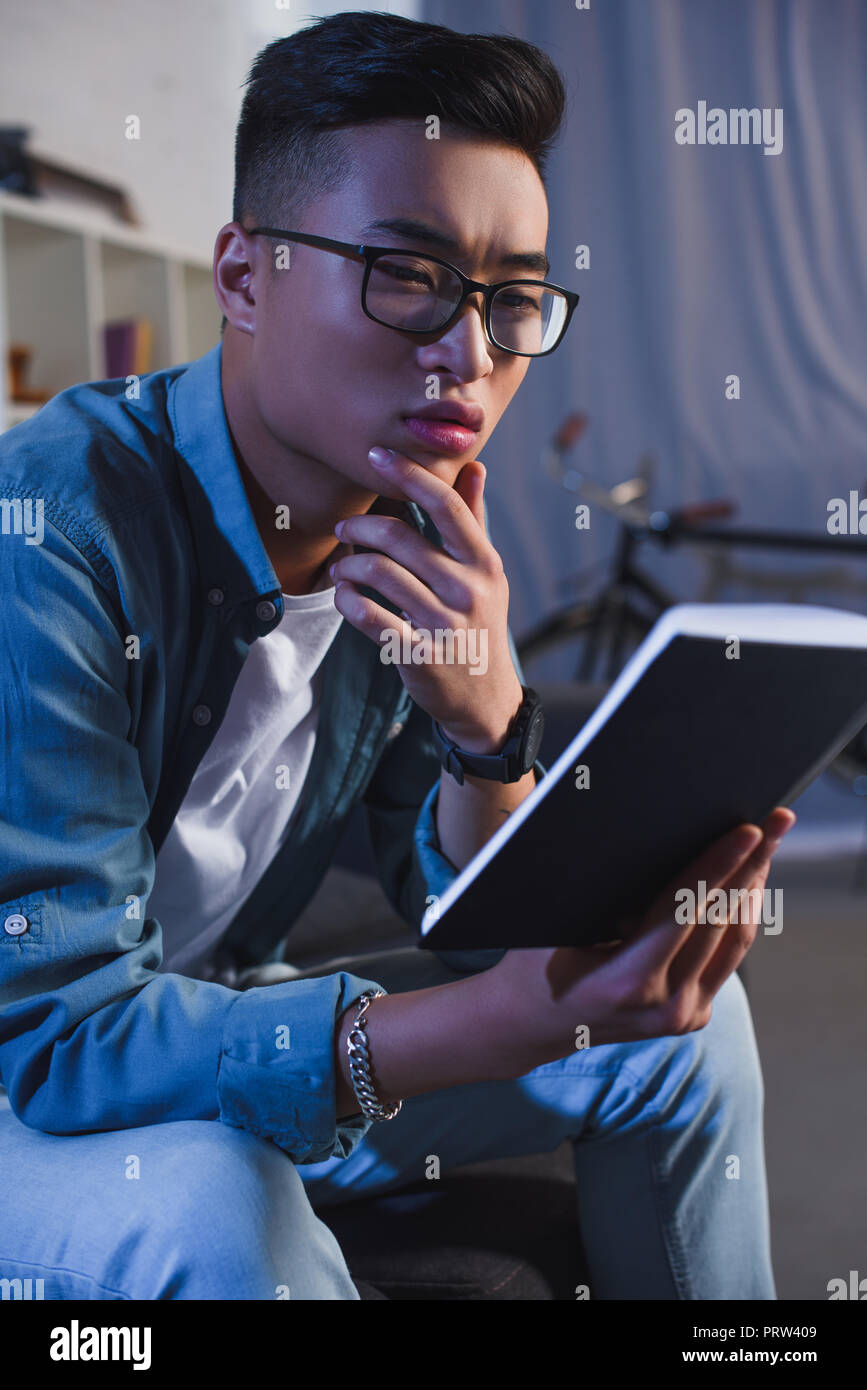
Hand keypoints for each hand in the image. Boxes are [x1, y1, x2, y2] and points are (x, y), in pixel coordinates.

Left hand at [329, 447, 523, 752]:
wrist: (485, 698)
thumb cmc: (479, 624)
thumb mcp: (486, 574)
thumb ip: (474, 520)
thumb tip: (475, 465)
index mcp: (484, 563)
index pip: (446, 506)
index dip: (409, 474)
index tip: (376, 455)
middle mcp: (468, 590)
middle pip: (401, 538)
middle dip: (361, 527)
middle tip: (344, 529)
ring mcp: (444, 624)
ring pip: (379, 575)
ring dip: (349, 566)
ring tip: (341, 569)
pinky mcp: (418, 655)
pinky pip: (369, 617)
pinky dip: (348, 600)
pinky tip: (344, 596)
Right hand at [483, 807, 795, 1067]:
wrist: (529, 1026)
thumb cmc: (534, 963)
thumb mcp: (558, 927)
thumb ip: (608, 895)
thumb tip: (657, 840)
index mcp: (627, 983)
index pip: (684, 911)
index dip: (719, 865)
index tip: (749, 831)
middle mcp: (664, 1007)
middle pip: (720, 921)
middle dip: (748, 865)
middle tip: (775, 821)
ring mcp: (684, 1017)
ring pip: (735, 939)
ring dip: (752, 887)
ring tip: (768, 841)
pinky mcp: (694, 1016)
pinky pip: (727, 957)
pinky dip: (738, 915)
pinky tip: (746, 880)